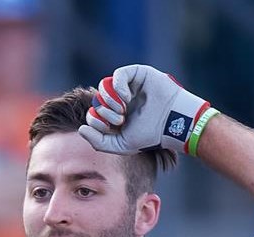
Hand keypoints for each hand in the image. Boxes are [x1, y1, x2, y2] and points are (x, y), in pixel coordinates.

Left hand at [80, 64, 214, 156]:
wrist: (171, 123)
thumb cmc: (149, 135)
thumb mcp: (121, 144)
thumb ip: (99, 141)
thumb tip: (81, 128)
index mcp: (115, 115)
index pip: (93, 114)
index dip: (96, 121)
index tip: (110, 128)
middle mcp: (120, 100)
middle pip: (97, 101)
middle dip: (104, 113)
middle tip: (120, 120)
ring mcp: (128, 86)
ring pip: (103, 87)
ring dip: (109, 101)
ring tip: (122, 110)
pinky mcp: (137, 74)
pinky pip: (117, 75)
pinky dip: (117, 88)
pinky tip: (126, 98)